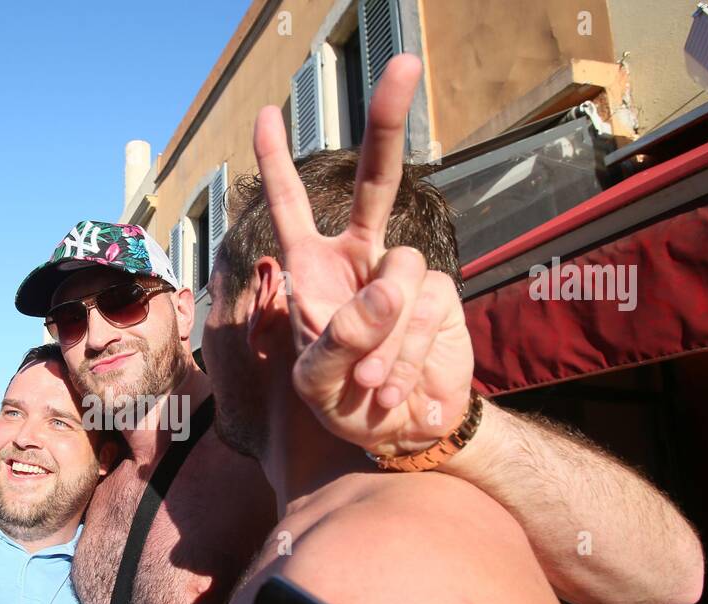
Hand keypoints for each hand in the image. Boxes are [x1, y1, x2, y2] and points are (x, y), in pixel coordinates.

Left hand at [254, 54, 473, 456]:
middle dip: (388, 122)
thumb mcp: (316, 384)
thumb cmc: (344, 405)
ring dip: (386, 336)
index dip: (278, 165)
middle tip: (404, 64)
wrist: (398, 436)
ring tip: (371, 383)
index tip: (267, 113)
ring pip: (403, 271)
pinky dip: (409, 354)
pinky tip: (395, 389)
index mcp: (314, 272)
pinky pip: (428, 309)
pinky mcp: (440, 300)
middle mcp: (361, 262)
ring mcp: (405, 277)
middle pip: (377, 182)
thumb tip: (388, 286)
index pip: (293, 209)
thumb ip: (338, 338)